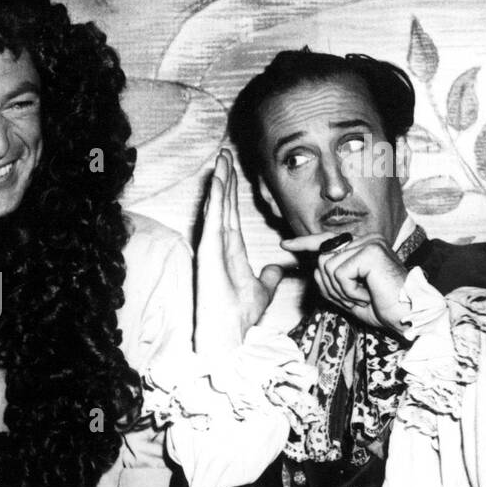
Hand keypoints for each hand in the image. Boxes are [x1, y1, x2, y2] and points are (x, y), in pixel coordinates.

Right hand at [195, 149, 285, 353]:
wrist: (230, 332)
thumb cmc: (241, 315)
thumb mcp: (262, 290)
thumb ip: (269, 277)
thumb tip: (277, 268)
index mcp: (230, 251)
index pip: (232, 215)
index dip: (233, 193)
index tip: (233, 172)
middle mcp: (218, 245)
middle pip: (223, 205)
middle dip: (225, 179)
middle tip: (225, 155)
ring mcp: (211, 246)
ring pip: (216, 206)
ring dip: (218, 182)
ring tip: (220, 159)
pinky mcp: (208, 250)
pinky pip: (213, 218)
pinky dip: (215, 198)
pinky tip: (217, 180)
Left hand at [280, 232, 409, 334]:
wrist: (406, 318)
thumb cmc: (381, 307)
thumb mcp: (347, 292)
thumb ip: (331, 277)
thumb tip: (312, 266)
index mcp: (362, 247)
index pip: (327, 241)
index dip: (304, 243)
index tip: (285, 245)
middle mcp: (366, 239)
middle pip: (322, 259)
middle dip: (331, 286)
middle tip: (355, 299)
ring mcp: (370, 243)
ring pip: (328, 266)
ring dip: (341, 291)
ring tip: (363, 297)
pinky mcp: (371, 252)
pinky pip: (340, 273)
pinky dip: (349, 291)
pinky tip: (368, 295)